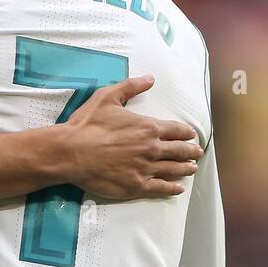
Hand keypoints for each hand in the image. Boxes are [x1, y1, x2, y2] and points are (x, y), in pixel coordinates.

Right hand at [62, 75, 202, 198]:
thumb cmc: (87, 125)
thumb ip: (130, 87)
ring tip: (192, 169)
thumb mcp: (106, 97)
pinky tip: (178, 188)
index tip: (191, 135)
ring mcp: (146, 169)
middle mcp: (152, 149)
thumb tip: (150, 78)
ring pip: (174, 169)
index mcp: (148, 128)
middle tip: (197, 153)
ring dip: (186, 168)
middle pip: (180, 151)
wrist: (70, 152)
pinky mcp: (137, 185)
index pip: (176, 130)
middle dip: (191, 151)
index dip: (186, 132)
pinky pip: (161, 188)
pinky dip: (173, 188)